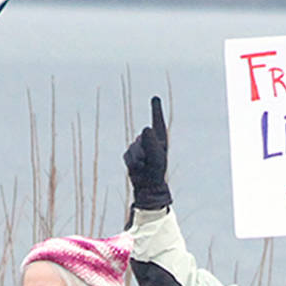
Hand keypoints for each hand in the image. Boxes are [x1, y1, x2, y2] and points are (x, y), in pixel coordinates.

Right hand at [123, 95, 171, 210]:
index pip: (157, 122)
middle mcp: (149, 141)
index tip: (155, 98)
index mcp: (159, 139)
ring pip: (132, 148)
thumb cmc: (156, 172)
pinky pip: (126, 156)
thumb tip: (145, 128)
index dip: (156, 110)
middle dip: (143, 151)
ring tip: (144, 167)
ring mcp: (138, 147)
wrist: (147, 187)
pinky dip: (131, 163)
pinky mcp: (130, 155)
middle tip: (149, 163)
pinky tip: (137, 169)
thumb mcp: (157, 158)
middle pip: (140, 139)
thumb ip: (151, 143)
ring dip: (137, 160)